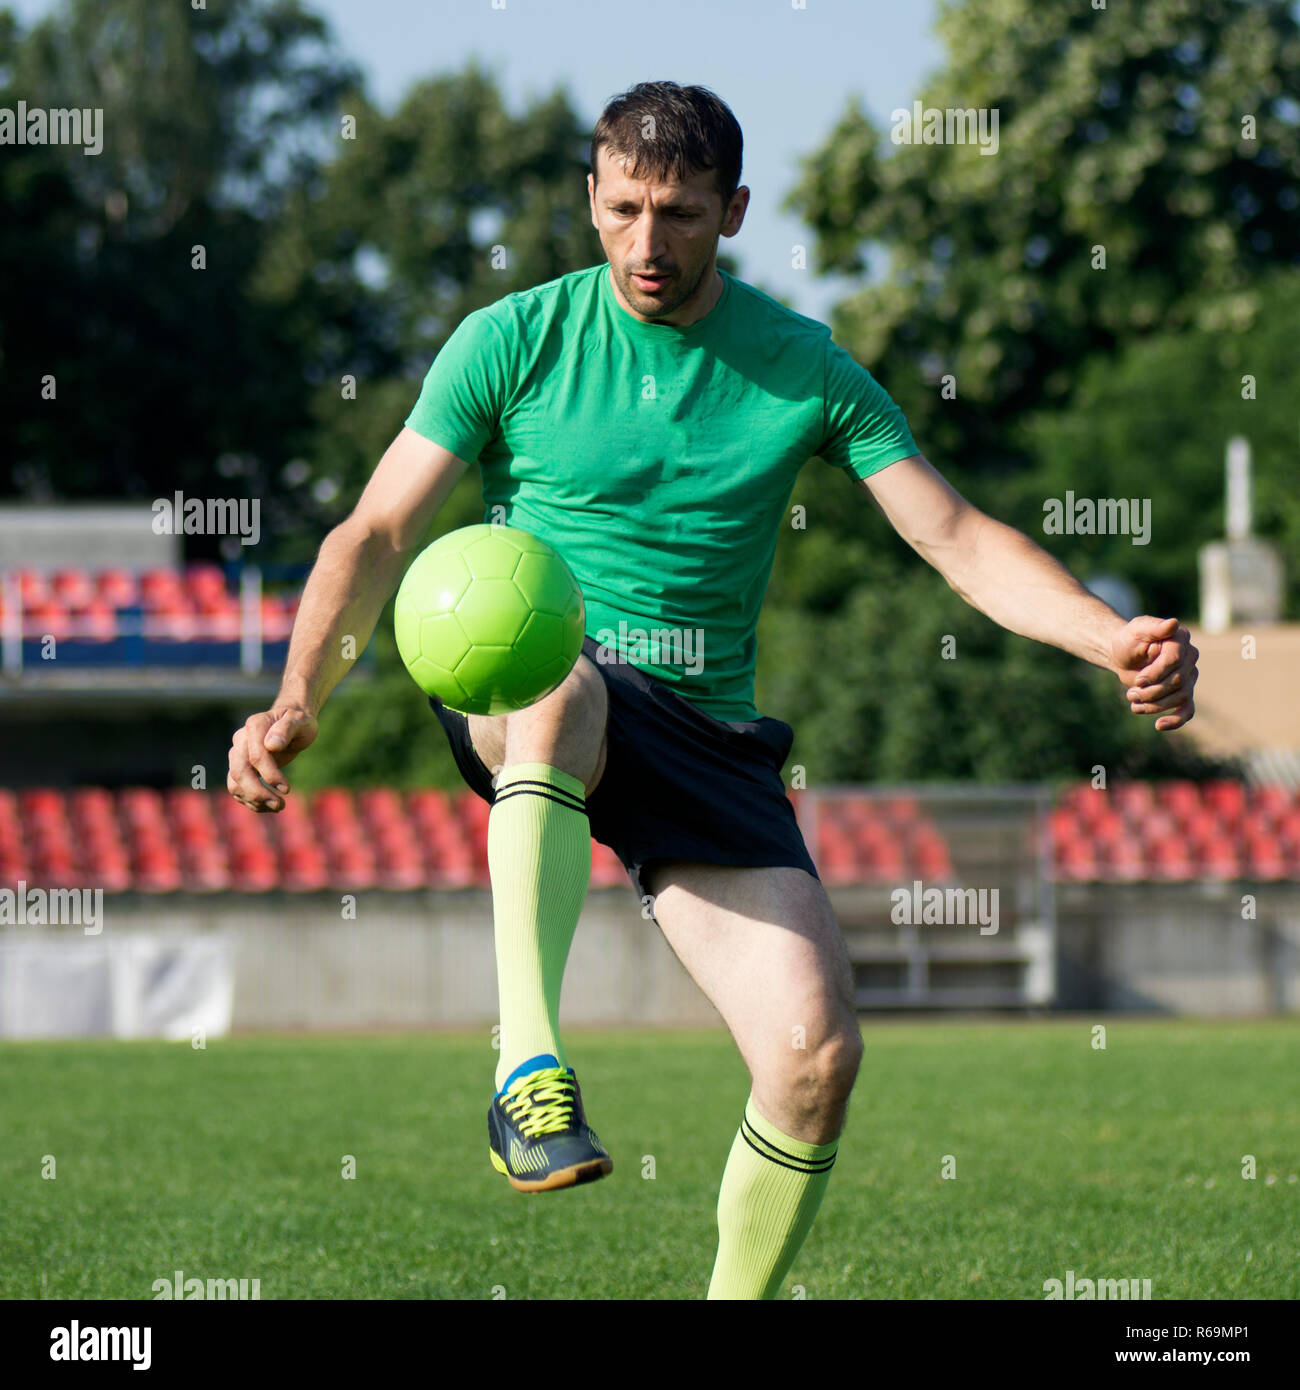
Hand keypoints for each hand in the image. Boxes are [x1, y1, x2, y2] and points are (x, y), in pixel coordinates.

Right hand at [227, 704, 318, 811]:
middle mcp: (241, 739)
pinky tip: (270, 805)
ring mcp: (237, 754)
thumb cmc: (299, 722)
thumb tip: (271, 745)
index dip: (270, 775)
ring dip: (254, 800)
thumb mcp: (301, 721)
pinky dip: (251, 801)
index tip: (287, 789)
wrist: (292, 724)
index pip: (256, 756)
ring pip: (234, 783)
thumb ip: (286, 728)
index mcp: (255, 725)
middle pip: (239, 772)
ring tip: (278, 807)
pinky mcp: (240, 767)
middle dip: (257, 793)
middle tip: (280, 805)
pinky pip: (237, 789)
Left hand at [1110, 616, 1197, 731]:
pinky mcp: (1182, 692)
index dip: (1156, 674)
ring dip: (1154, 705)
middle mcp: (1190, 657)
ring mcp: (1189, 675)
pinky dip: (1176, 720)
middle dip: (1151, 692)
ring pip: (1180, 697)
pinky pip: (1187, 710)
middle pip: (1177, 682)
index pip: (1174, 661)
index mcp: (1180, 639)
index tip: (1138, 681)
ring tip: (1133, 702)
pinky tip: (1159, 725)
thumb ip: (1153, 627)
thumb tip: (1173, 623)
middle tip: (1131, 693)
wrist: (1123, 655)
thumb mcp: (1135, 630)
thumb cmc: (1128, 640)